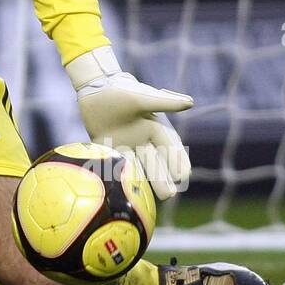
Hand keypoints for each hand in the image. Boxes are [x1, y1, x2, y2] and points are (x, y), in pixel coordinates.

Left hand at [65, 45, 192, 199]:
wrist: (94, 87)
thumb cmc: (121, 90)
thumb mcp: (142, 97)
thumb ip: (164, 103)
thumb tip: (190, 102)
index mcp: (155, 127)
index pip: (170, 147)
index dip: (178, 160)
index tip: (184, 174)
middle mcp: (143, 139)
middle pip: (156, 162)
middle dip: (163, 178)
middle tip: (170, 195)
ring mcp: (126, 145)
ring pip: (139, 167)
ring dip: (146, 182)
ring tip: (154, 198)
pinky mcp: (109, 148)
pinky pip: (116, 166)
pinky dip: (121, 177)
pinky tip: (124, 190)